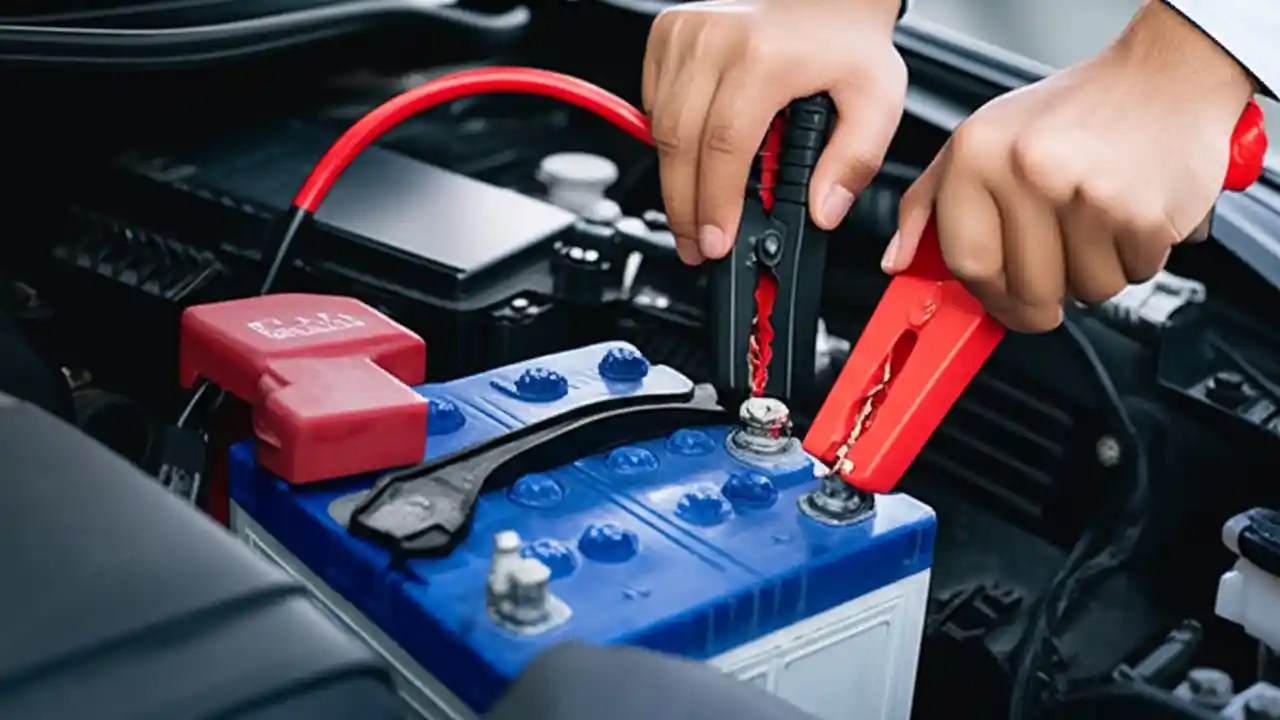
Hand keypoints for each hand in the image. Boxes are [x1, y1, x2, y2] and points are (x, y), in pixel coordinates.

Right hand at [642, 0, 906, 264]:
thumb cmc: (847, 37)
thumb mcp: (876, 99)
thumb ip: (855, 161)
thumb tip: (823, 210)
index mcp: (764, 57)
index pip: (725, 147)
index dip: (715, 204)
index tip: (715, 242)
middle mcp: (716, 40)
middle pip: (681, 144)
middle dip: (684, 207)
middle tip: (695, 243)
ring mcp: (686, 33)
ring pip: (662, 127)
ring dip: (674, 178)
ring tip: (693, 212)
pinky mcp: (668, 32)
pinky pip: (655, 102)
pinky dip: (669, 137)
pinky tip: (695, 154)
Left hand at [887, 1, 1256, 332]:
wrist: (1166, 74)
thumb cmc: (1072, 111)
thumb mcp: (980, 141)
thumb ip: (928, 204)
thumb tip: (896, 261)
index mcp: (978, 155)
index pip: (967, 264)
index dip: (986, 296)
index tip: (1001, 302)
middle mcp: (1027, 171)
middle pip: (1027, 291)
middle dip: (1042, 301)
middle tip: (1055, 272)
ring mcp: (1085, 193)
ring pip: (1084, 291)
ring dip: (1094, 275)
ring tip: (1095, 225)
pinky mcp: (1141, 212)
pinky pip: (1132, 274)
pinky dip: (1135, 258)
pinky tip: (1127, 217)